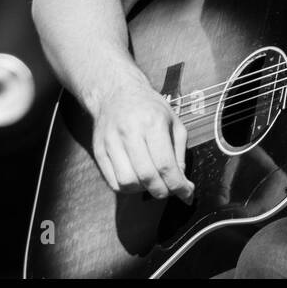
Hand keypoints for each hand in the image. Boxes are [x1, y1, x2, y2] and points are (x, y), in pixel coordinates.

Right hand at [88, 75, 194, 202]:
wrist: (116, 93)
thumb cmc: (149, 107)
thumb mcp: (174, 122)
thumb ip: (179, 152)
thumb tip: (181, 181)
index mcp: (153, 123)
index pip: (165, 164)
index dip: (178, 185)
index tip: (187, 194)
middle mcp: (130, 133)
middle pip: (147, 176)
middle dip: (163, 191)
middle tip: (171, 190)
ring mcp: (111, 143)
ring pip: (127, 183)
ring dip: (144, 190)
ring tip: (153, 182)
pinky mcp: (99, 152)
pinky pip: (113, 182)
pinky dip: (128, 188)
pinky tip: (138, 179)